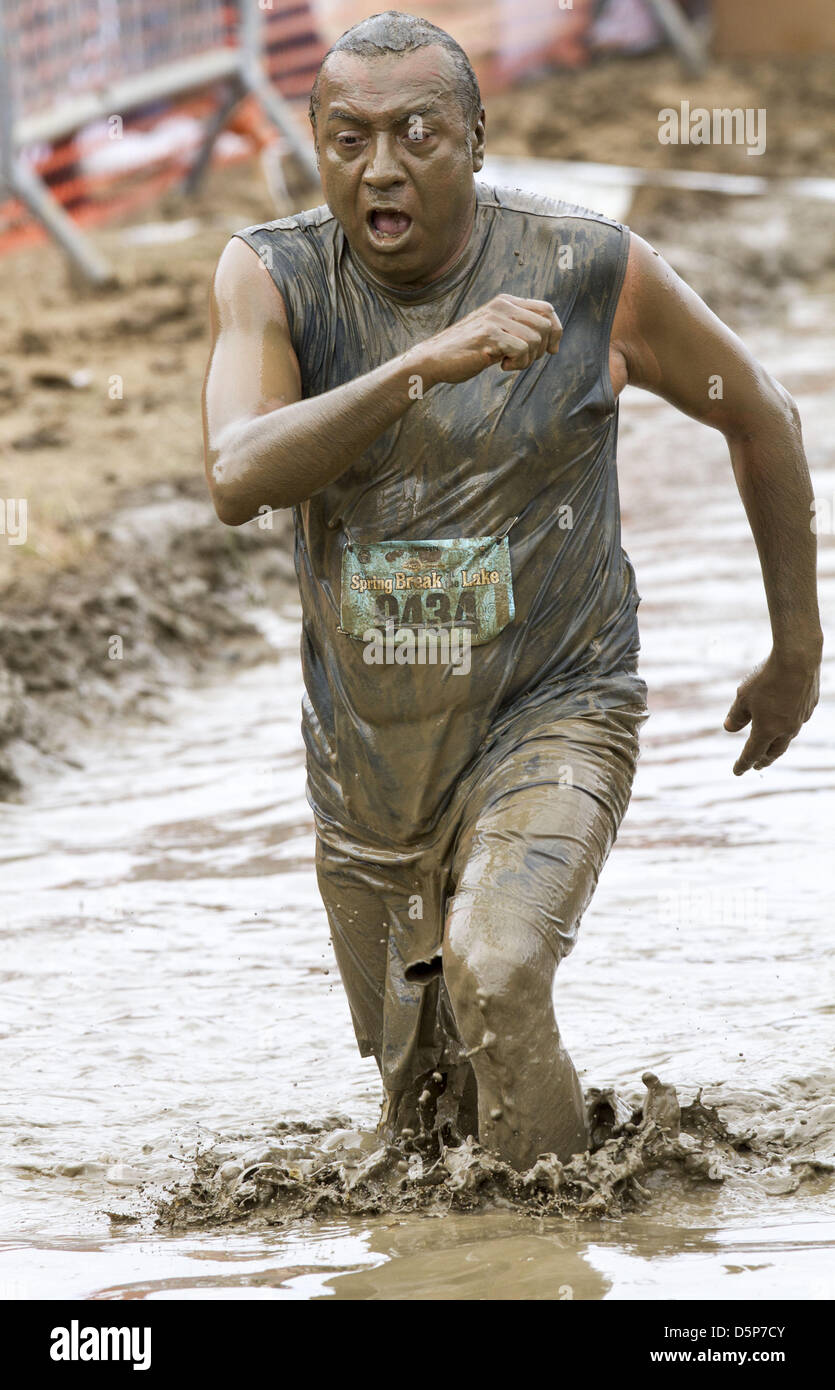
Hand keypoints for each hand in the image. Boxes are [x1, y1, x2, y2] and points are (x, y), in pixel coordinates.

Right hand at [414, 294, 561, 386]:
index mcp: (505, 302)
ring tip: (508, 363)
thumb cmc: (466, 351)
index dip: (555, 331)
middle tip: (522, 360)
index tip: (550, 351)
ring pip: (536, 339)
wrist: (434, 359)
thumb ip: (519, 330)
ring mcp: (495, 318)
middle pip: (546, 325)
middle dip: (542, 349)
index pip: (547, 309)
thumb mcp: (496, 335)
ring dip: (528, 360)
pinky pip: (523, 349)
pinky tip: (501, 366)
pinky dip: (518, 364)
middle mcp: (502, 305)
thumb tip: (553, 343)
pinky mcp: (490, 334)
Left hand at [723, 647, 820, 773]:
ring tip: (771, 745)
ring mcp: (801, 718)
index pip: (752, 753)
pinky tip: (786, 720)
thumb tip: (729, 729)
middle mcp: (786, 729)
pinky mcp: (810, 705)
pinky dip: (788, 725)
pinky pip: (797, 720)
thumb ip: (737, 716)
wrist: (797, 659)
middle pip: (774, 751)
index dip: (743, 763)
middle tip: (757, 765)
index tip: (737, 771)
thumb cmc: (766, 678)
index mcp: (767, 730)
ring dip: (778, 744)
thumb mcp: (743, 697)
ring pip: (788, 737)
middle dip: (764, 759)